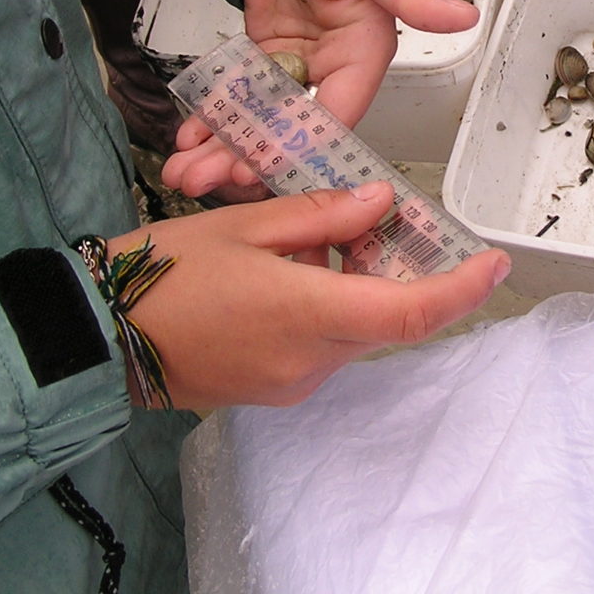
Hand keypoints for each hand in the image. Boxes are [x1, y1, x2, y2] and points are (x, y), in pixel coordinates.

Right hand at [103, 182, 509, 408]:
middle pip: (386, 318)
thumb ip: (320, 215)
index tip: (494, 263)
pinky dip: (326, 307)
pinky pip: (323, 346)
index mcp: (308, 315)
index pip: (411, 312)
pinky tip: (290, 271)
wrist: (99, 336)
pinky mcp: (274, 389)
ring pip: (354, 330)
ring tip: (317, 237)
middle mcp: (311, 361)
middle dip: (397, 271)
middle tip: (381, 221)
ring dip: (355, 286)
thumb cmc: (162, 273)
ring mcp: (292, 383)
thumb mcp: (243, 225)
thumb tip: (379, 204)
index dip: (462, 289)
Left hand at [162, 0, 477, 199]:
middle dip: (252, 156)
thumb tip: (464, 16)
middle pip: (296, 126)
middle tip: (209, 178)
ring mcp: (298, 63)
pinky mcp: (267, 55)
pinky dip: (216, 119)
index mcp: (366, 50)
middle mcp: (334, 65)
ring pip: (264, 119)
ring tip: (186, 170)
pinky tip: (189, 138)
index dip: (303, 142)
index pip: (340, 109)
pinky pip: (243, 97)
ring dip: (227, 147)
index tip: (265, 163)